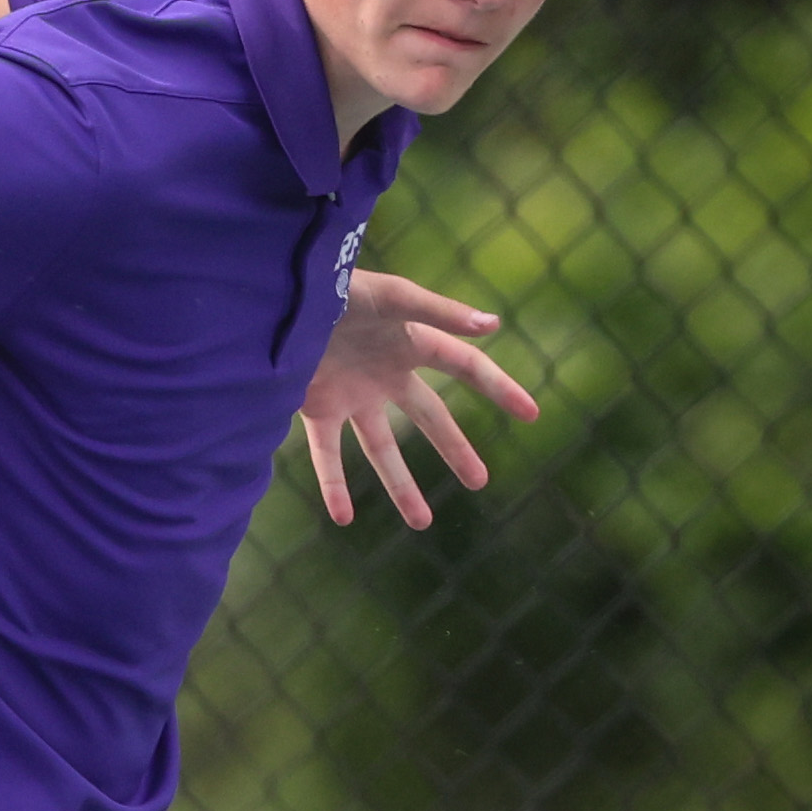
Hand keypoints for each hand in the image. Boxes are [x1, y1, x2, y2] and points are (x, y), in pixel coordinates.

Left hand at [299, 270, 538, 528]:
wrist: (280, 296)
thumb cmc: (340, 287)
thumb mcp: (393, 297)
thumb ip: (440, 313)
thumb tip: (493, 324)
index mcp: (411, 342)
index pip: (466, 368)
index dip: (499, 388)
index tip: (532, 413)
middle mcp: (385, 373)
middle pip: (429, 418)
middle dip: (454, 449)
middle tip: (479, 481)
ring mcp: (352, 394)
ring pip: (382, 449)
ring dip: (400, 485)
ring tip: (422, 522)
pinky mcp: (316, 408)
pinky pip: (327, 454)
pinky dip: (333, 486)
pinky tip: (344, 518)